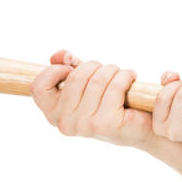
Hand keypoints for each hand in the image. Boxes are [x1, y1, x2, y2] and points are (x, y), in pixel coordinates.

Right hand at [30, 49, 152, 148]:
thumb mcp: (86, 81)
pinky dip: (125, 77)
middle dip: (95, 66)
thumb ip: (69, 66)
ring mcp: (84, 125)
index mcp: (53, 113)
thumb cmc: (110, 101)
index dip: (55, 71)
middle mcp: (64, 123)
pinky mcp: (105, 124)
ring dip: (113, 70)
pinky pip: (114, 87)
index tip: (72, 69)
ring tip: (121, 75)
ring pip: (97, 80)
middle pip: (75, 77)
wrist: (142, 126)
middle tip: (109, 70)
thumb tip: (61, 55)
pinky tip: (131, 78)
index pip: (39, 87)